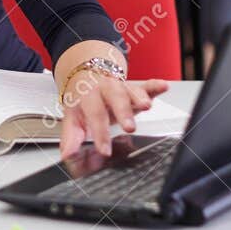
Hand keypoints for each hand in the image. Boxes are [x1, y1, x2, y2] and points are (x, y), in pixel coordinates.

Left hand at [57, 69, 171, 158]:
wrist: (86, 74)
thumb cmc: (82, 99)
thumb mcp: (73, 116)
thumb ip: (71, 136)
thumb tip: (67, 154)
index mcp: (88, 95)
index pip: (95, 115)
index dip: (100, 133)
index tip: (105, 150)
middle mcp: (105, 88)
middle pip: (115, 99)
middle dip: (123, 113)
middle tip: (129, 128)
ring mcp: (121, 86)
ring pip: (131, 90)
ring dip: (140, 97)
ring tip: (146, 105)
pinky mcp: (135, 87)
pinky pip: (146, 85)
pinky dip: (155, 86)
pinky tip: (163, 86)